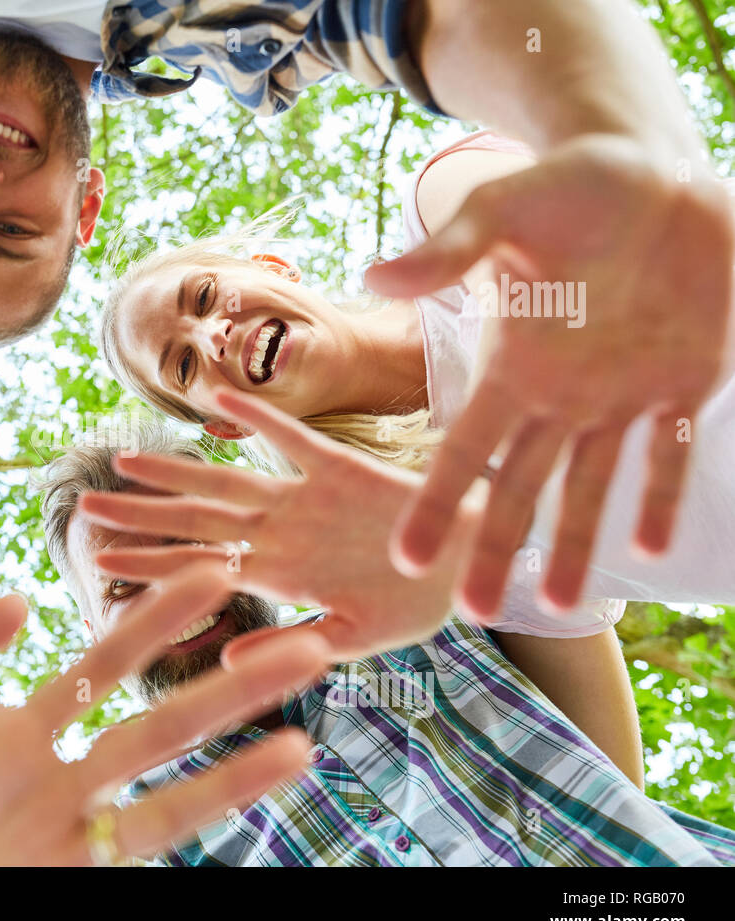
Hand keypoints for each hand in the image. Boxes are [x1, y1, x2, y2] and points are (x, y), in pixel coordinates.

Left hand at [0, 567, 327, 865]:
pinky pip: (144, 837)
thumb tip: (19, 598)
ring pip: (168, 788)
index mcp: (8, 733)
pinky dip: (209, 803)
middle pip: (158, 722)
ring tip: (303, 733)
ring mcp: (61, 833)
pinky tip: (270, 777)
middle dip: (227, 688)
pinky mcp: (62, 872)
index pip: (102, 663)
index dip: (157, 620)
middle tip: (307, 647)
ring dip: (236, 762)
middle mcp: (53, 782)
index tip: (214, 577)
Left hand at [78, 389, 479, 659]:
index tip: (97, 560)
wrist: (470, 566)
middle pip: (196, 518)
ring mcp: (304, 498)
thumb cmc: (413, 607)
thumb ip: (294, 644)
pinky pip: (291, 439)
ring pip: (227, 479)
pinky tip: (215, 396)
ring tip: (125, 457)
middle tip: (85, 504)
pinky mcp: (340, 468)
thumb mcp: (353, 639)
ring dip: (177, 469)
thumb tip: (231, 661)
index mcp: (278, 573)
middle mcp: (279, 532)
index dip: (148, 562)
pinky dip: (255, 417)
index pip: (199, 566)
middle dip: (142, 513)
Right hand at [366, 133, 734, 618]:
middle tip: (474, 610)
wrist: (653, 174)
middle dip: (494, 547)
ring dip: (577, 545)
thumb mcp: (502, 211)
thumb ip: (446, 254)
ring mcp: (619, 396)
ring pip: (591, 487)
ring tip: (560, 603)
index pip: (464, 448)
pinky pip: (667, 453)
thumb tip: (372, 278)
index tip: (407, 556)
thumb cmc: (566, 186)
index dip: (434, 502)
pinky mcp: (683, 382)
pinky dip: (658, 496)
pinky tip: (648, 547)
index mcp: (510, 365)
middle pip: (517, 487)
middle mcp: (557, 395)